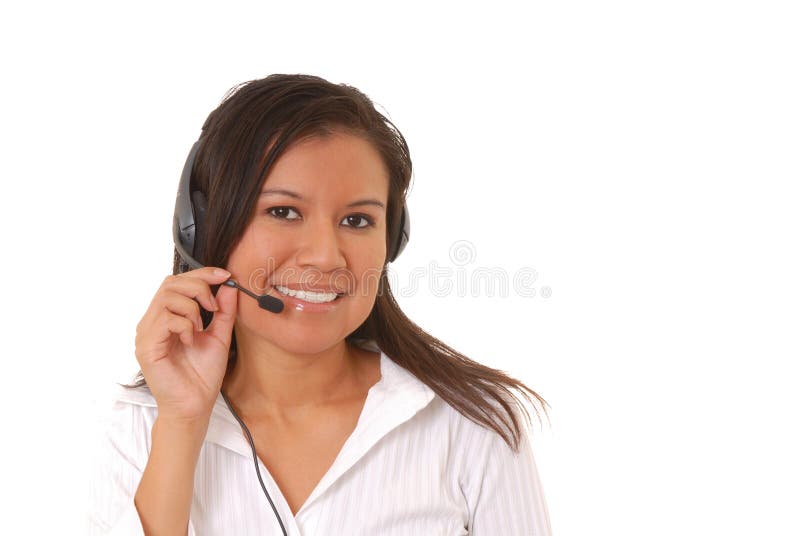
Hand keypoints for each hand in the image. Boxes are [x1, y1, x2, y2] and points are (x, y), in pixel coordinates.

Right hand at [134, 267, 237, 422]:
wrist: (194, 406)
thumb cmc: (202, 375)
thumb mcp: (219, 336)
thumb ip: (224, 311)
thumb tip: (229, 286)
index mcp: (167, 317)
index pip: (178, 282)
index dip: (202, 274)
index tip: (225, 275)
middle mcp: (152, 322)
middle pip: (171, 283)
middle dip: (198, 287)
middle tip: (214, 307)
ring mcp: (146, 334)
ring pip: (168, 297)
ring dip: (193, 308)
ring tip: (201, 328)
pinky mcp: (146, 347)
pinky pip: (165, 319)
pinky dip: (185, 325)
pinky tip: (191, 340)